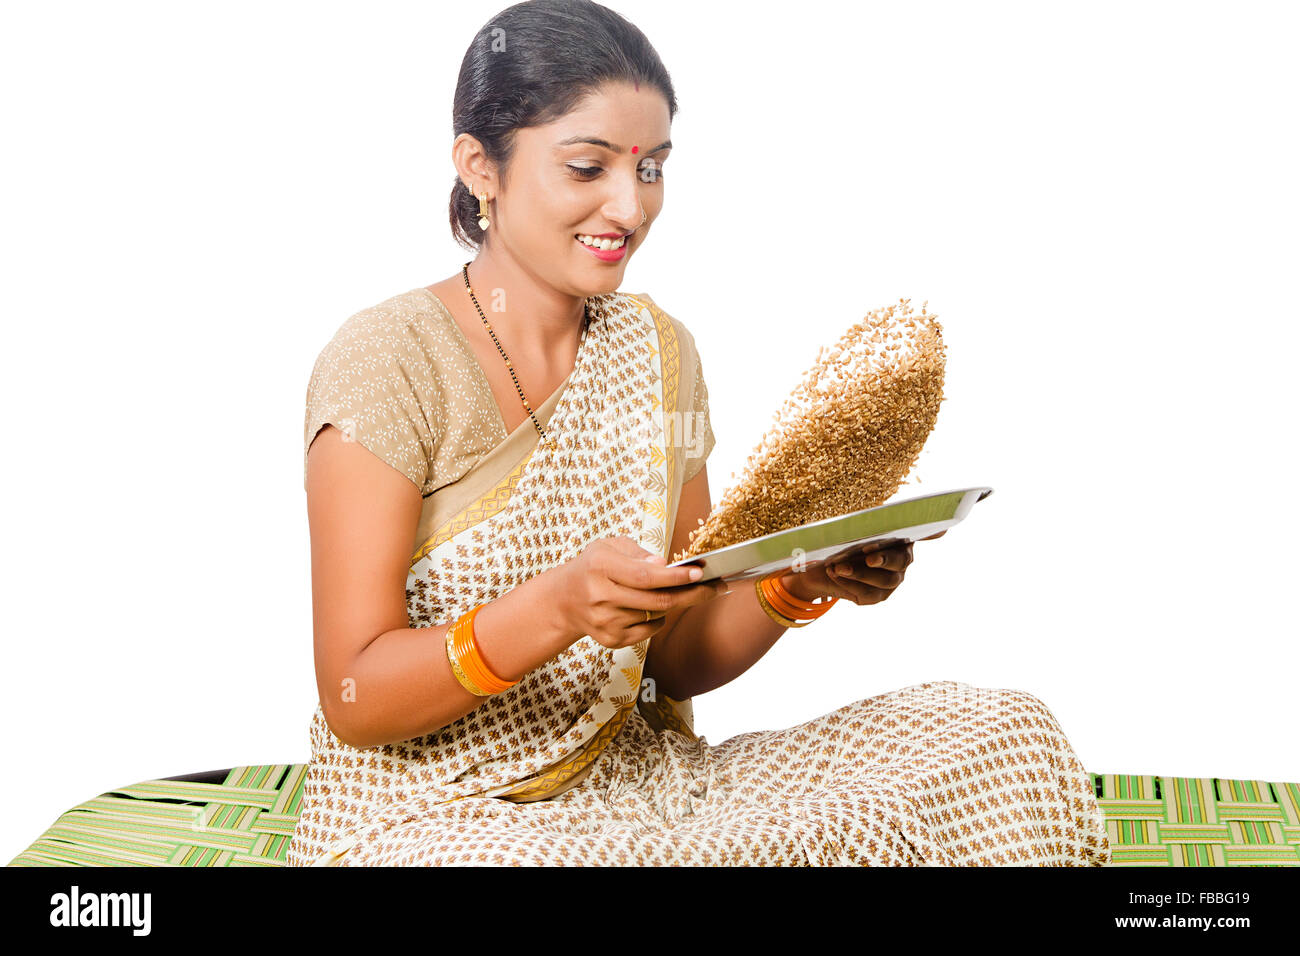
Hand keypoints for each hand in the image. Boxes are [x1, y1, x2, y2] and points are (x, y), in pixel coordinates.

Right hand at [551, 536, 727, 649]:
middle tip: (716, 586)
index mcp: (599, 567)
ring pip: (657, 615)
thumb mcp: (610, 547)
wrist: (564, 599)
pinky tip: (651, 606)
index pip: (645, 576)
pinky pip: (650, 630)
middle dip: (692, 594)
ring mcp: (605, 622)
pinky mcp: (611, 640)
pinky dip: (658, 618)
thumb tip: (664, 565)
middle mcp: (600, 597)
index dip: (676, 576)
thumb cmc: (593, 567)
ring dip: (674, 603)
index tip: (700, 572)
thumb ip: (638, 553)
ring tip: (678, 590)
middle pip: (657, 601)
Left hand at [778, 531, 946, 606]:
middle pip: (901, 561)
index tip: (933, 529)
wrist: (825, 563)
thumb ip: (867, 517)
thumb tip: (873, 506)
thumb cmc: (844, 538)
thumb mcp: (853, 524)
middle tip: (868, 557)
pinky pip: (866, 593)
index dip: (929, 533)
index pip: (927, 533)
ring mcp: (892, 581)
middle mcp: (903, 561)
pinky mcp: (877, 596)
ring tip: (839, 566)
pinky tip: (834, 573)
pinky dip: (848, 583)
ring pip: (884, 581)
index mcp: (903, 537)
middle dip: (885, 559)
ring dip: (860, 573)